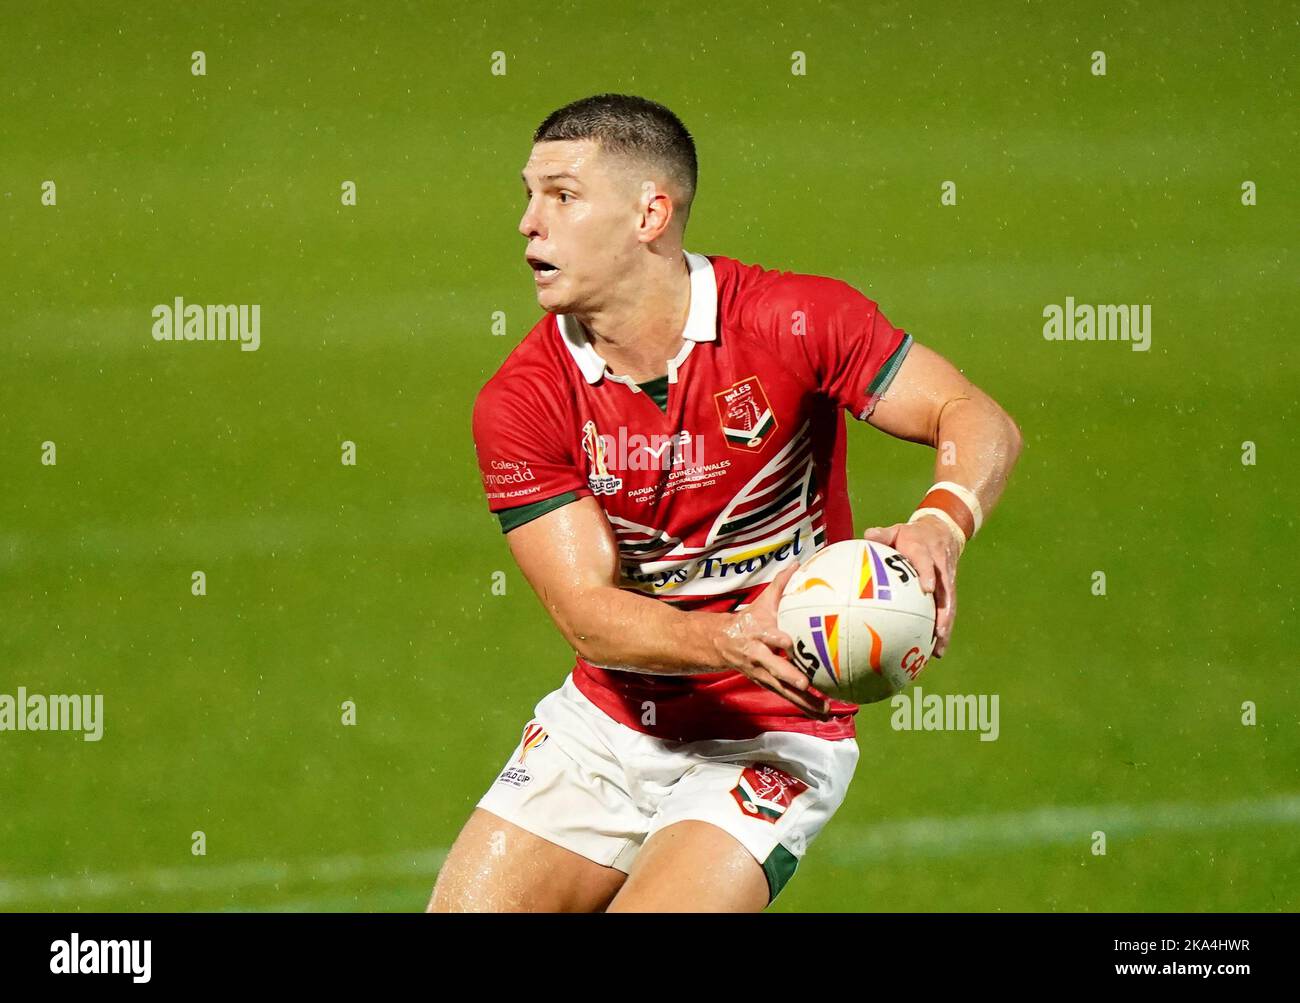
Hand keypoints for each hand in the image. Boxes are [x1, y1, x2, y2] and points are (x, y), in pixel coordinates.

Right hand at [712, 564, 830, 720]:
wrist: (721, 643)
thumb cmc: (750, 620)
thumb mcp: (762, 601)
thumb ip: (781, 583)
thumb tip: (799, 562)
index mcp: (757, 633)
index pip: (766, 636)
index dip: (776, 639)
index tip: (787, 642)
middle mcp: (759, 656)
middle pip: (774, 668)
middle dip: (788, 676)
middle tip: (805, 683)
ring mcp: (763, 674)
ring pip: (783, 689)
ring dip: (803, 701)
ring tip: (825, 710)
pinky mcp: (768, 685)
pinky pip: (788, 697)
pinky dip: (806, 707)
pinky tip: (824, 714)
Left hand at [864, 517, 959, 656]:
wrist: (942, 530)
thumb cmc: (911, 535)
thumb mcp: (897, 530)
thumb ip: (883, 534)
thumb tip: (868, 536)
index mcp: (925, 550)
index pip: (927, 562)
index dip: (928, 574)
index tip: (928, 589)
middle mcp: (940, 567)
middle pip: (945, 590)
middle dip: (944, 611)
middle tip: (938, 631)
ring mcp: (947, 579)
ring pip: (950, 604)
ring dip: (946, 627)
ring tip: (938, 650)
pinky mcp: (950, 590)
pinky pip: (949, 610)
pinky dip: (944, 628)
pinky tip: (936, 650)